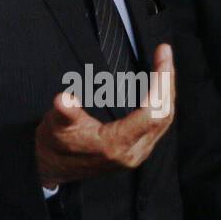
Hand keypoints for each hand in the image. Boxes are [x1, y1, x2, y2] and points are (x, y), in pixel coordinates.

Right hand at [35, 43, 174, 188]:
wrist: (52, 166)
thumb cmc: (55, 143)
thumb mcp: (55, 125)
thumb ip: (64, 112)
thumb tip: (64, 99)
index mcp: (116, 144)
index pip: (152, 112)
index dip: (161, 83)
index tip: (163, 56)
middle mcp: (132, 151)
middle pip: (164, 114)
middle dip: (168, 81)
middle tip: (165, 53)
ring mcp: (137, 152)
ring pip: (165, 120)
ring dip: (167, 91)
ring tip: (164, 65)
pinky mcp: (137, 150)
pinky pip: (159, 124)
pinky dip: (162, 102)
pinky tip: (159, 87)